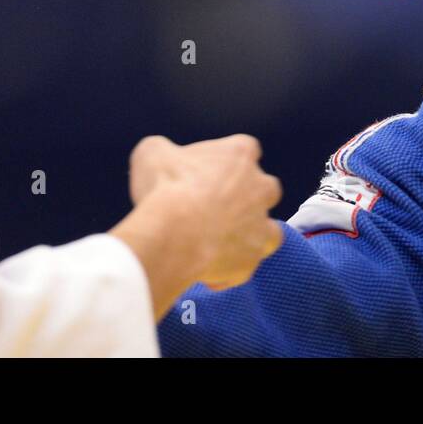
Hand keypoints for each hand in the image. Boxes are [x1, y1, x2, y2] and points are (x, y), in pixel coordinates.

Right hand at [114, 135, 283, 317]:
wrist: (175, 233)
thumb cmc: (166, 188)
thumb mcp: (153, 153)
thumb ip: (163, 150)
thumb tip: (160, 155)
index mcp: (240, 155)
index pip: (243, 151)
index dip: (223, 163)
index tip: (202, 175)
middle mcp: (260, 188)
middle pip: (264, 190)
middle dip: (244, 199)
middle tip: (212, 208)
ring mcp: (260, 227)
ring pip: (269, 232)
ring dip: (250, 237)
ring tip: (221, 244)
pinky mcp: (251, 260)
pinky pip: (243, 268)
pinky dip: (227, 271)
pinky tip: (203, 272)